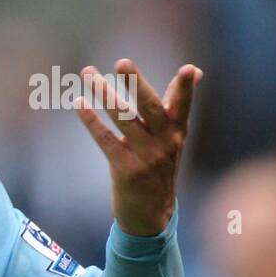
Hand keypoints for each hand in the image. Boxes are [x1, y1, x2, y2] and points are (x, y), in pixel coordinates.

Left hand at [74, 59, 201, 235]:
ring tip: (88, 73)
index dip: (186, 88)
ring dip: (104, 94)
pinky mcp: (126, 170)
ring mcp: (146, 157)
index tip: (190, 69)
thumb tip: (195, 70)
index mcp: (178, 131)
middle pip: (150, 107)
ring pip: (123, 119)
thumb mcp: (173, 137)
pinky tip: (80, 103)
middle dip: (136, 83)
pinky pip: (106, 140)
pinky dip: (92, 121)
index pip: (183, 104)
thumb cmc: (159, 168)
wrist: (152, 214)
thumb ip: (177, 105)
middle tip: (123, 62)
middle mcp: (165, 142)